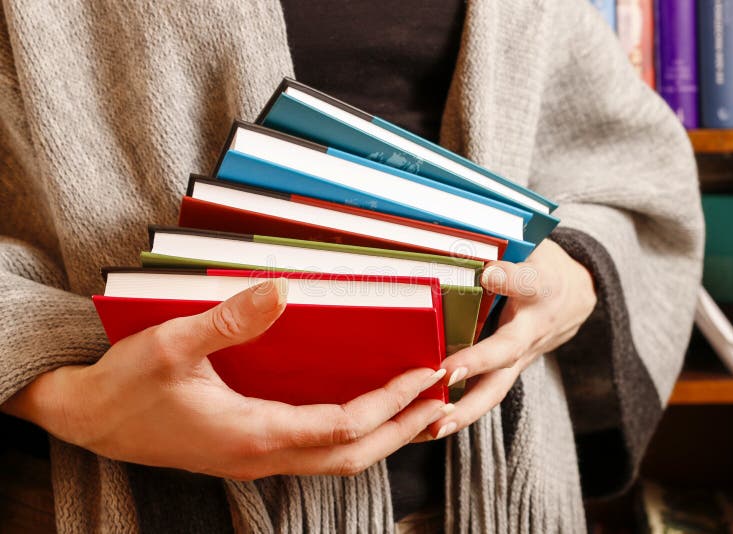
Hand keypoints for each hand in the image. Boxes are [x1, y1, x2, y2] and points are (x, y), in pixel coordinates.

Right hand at [2, 279, 448, 478]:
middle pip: (354, 455)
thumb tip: (283, 288)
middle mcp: (263, 456)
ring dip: (384, 436)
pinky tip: (363, 411)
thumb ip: (229, 319)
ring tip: (420, 407)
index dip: (391, 402)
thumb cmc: (124, 387)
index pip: (344, 426)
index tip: (427, 374)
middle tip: (445, 398)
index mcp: (253, 435)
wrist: (87, 421)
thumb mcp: (170, 345)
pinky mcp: (250, 452)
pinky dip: (353, 435)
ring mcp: (257, 460)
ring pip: (338, 459)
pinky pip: (317, 451)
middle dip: (405, 429)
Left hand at [419, 239, 596, 440]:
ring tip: (433, 426)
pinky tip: (427, 429)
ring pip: (498, 386)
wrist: (578, 296)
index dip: (510, 278)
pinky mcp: (511, 371)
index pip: (529, 280)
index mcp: (542, 285)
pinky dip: (460, 415)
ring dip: (466, 409)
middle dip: (479, 361)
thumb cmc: (544, 264)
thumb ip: (500, 245)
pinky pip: (487, 395)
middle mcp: (535, 326)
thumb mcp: (532, 244)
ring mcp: (524, 354)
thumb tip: (456, 240)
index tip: (488, 274)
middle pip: (510, 348)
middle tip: (447, 373)